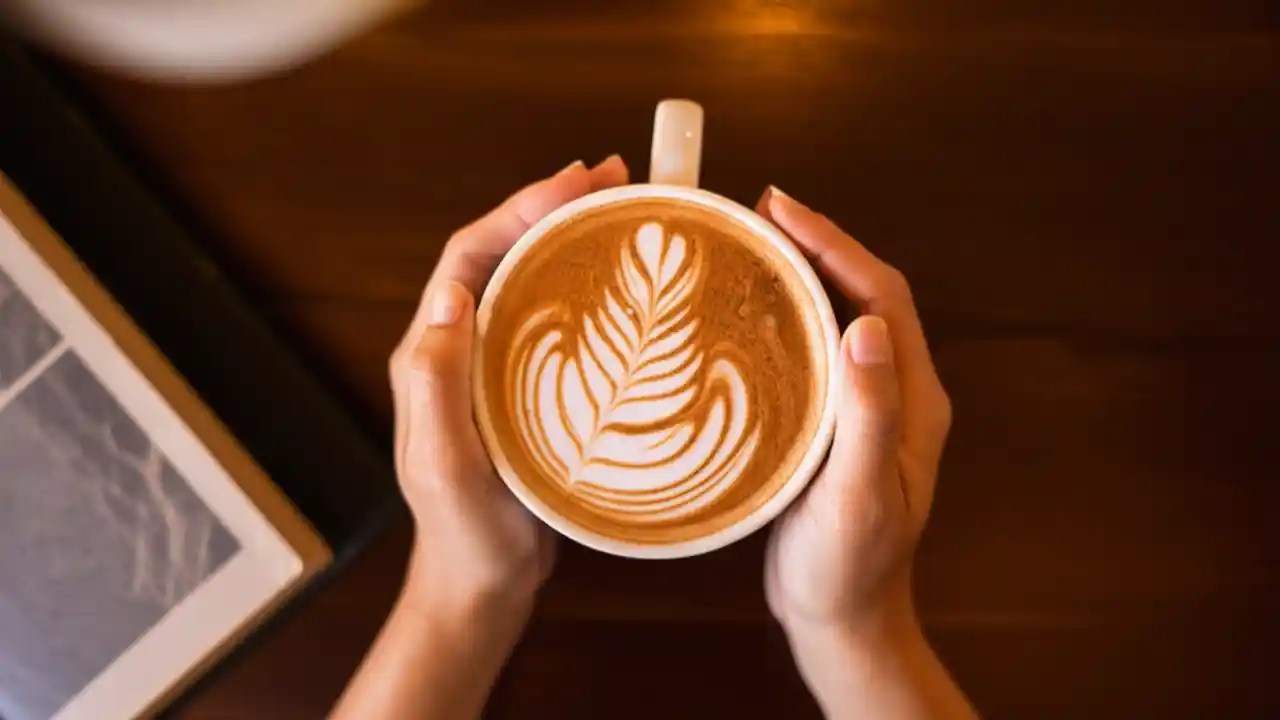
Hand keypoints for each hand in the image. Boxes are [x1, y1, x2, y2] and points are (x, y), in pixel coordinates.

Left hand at [388, 156, 628, 617]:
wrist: (485, 586)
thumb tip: (449, 298)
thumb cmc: (467, 536)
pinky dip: (592, 292)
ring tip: (629, 212)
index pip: (470, 257)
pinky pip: (559, 323)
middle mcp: (460, 349)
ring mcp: (495, 368)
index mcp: (432, 354)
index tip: (576, 183)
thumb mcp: (447, 466)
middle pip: (504, 254)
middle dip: (554, 208)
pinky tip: (631, 289)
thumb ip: (438, 386)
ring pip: (533, 282)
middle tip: (618, 178)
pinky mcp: (529, 390)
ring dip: (576, 241)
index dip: (519, 209)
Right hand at [759, 188, 970, 718]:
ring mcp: (865, 405)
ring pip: (837, 316)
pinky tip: (743, 312)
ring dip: (799, 274)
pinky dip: (783, 316)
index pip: (882, 294)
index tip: (781, 209)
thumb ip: (870, 413)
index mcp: (914, 397)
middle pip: (862, 292)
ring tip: (746, 245)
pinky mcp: (833, 422)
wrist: (841, 618)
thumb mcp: (859, 494)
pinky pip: (812, 350)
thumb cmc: (848, 565)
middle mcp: (897, 390)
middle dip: (815, 243)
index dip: (835, 243)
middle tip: (755, 213)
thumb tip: (865, 325)